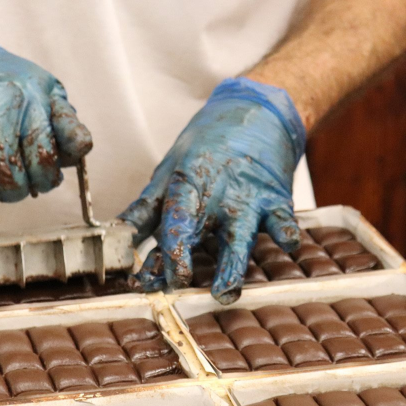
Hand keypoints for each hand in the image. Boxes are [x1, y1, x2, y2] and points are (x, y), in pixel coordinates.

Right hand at [0, 26, 91, 200]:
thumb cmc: (6, 82)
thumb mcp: (47, 92)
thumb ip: (68, 125)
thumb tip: (80, 150)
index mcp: (29, 103)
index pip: (44, 161)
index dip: (45, 179)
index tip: (40, 177)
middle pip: (10, 178)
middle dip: (14, 189)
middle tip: (11, 181)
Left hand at [119, 78, 306, 303]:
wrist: (255, 112)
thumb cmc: (206, 148)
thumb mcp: (169, 172)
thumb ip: (146, 210)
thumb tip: (116, 239)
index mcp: (185, 184)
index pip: (170, 218)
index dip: (159, 246)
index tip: (147, 277)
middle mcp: (214, 194)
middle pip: (197, 230)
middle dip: (186, 258)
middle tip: (177, 285)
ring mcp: (247, 198)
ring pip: (239, 235)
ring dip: (232, 265)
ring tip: (225, 292)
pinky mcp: (276, 200)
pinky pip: (283, 218)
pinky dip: (286, 231)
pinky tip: (288, 244)